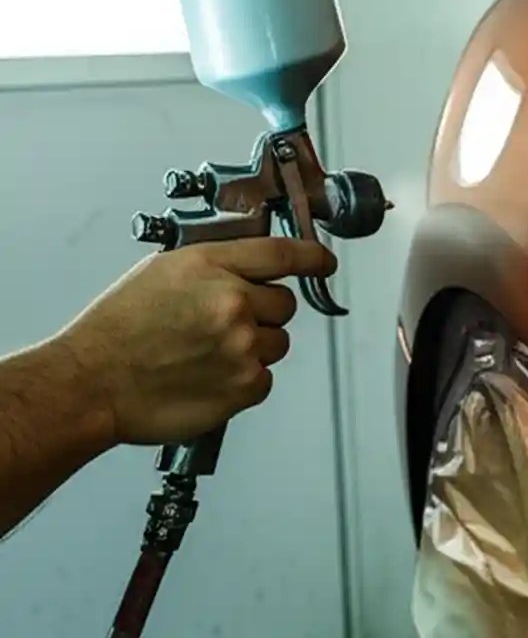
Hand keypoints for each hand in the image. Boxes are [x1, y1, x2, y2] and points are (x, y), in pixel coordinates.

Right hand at [54, 238, 336, 445]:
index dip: (312, 258)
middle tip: (222, 326)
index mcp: (210, 266)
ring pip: (277, 342)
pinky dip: (244, 380)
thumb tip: (250, 268)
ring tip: (206, 354)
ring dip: (253, 348)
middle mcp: (233, 302)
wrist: (90, 383)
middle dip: (263, 313)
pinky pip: (265, 376)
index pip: (283, 254)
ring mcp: (243, 346)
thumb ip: (214, 267)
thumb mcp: (162, 272)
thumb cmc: (116, 331)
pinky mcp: (246, 385)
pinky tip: (206, 377)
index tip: (324, 262)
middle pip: (285, 304)